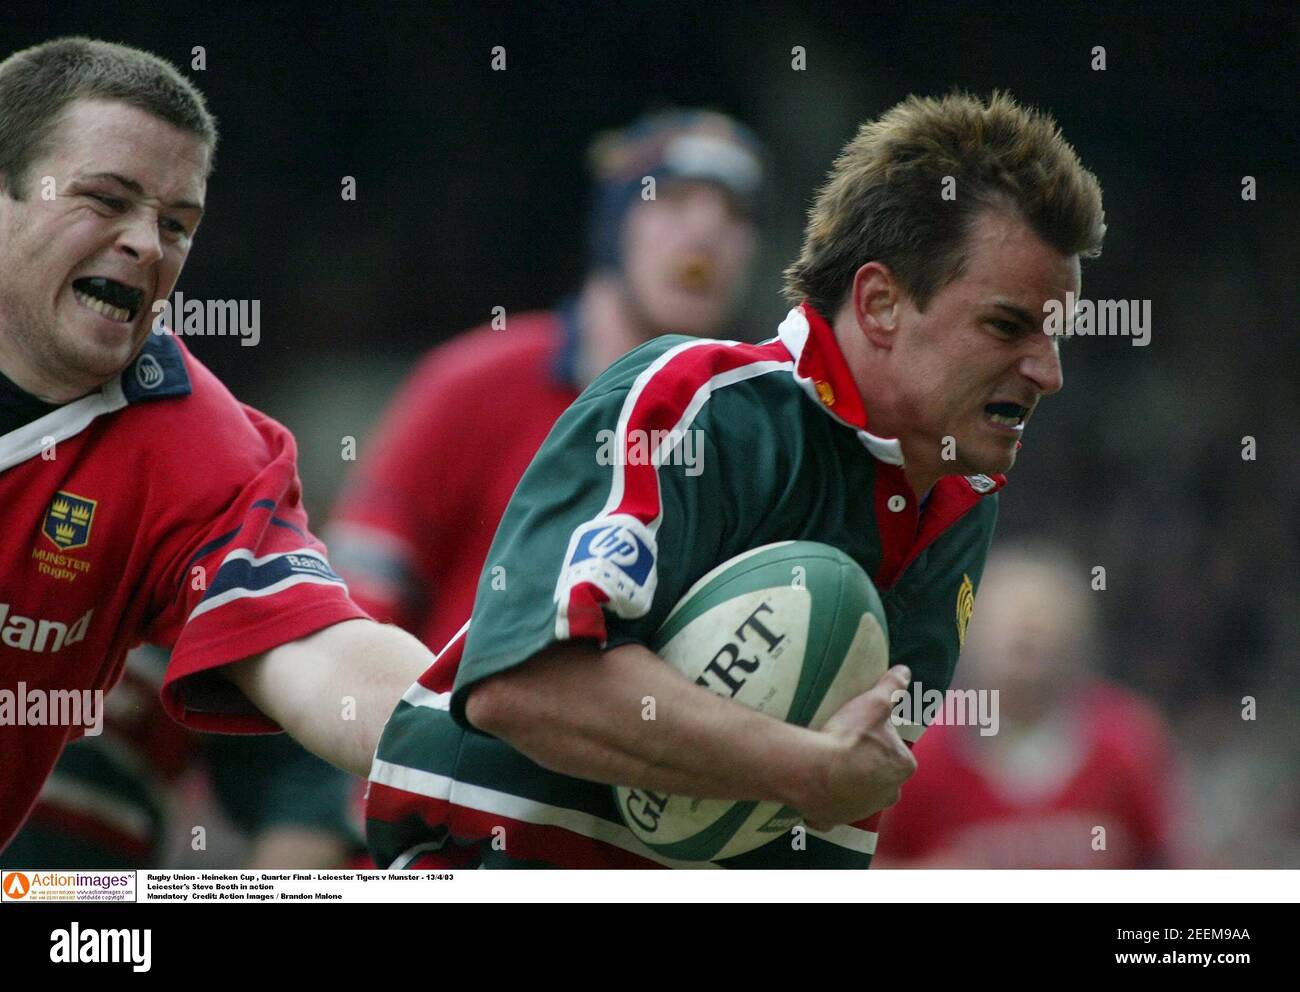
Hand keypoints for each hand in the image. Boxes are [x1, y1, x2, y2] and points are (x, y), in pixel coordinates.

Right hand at [800, 665, 916, 829]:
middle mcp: (889, 794)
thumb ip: (892, 686)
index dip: (883, 741)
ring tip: (830, 763)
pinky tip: (815, 788)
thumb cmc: (850, 737)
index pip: (899, 752)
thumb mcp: (874, 703)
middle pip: (881, 776)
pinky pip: (831, 810)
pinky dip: (825, 803)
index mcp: (903, 766)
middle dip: (868, 766)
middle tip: (847, 747)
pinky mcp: (834, 819)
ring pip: (859, 795)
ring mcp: (861, 810)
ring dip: (849, 784)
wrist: (815, 770)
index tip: (866, 732)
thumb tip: (905, 670)